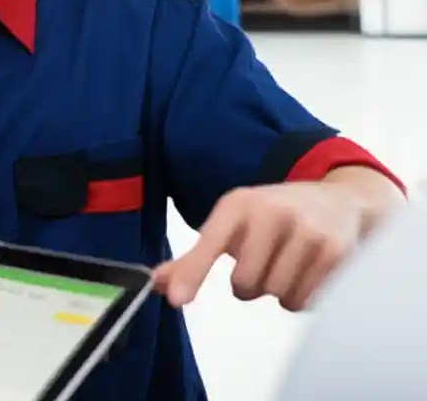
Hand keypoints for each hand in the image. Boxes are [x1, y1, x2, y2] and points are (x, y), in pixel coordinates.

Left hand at [154, 182, 363, 310]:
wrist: (341, 199)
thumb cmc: (274, 217)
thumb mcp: (232, 225)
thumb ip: (195, 258)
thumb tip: (158, 283)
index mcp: (238, 204)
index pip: (209, 244)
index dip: (192, 273)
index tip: (177, 300)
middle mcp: (272, 212)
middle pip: (244, 283)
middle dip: (249, 286)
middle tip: (261, 265)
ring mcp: (307, 230)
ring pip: (277, 294)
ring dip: (278, 292)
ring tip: (287, 264)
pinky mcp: (336, 252)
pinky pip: (306, 299)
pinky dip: (303, 295)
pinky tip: (309, 270)